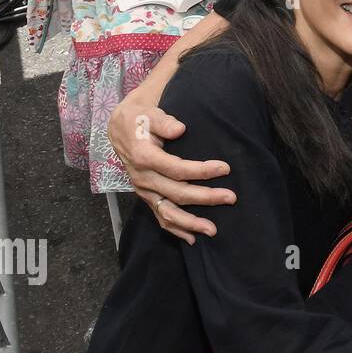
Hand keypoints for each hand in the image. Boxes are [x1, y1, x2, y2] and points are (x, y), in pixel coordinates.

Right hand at [107, 96, 234, 242]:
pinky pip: (160, 217)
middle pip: (177, 193)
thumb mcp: (149, 114)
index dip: (201, 170)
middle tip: (231, 198)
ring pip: (167, 212)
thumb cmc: (140, 119)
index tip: (225, 168)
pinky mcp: (147, 197)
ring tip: (213, 230)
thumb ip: (164, 121)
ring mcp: (144, 190)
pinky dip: (175, 230)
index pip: (177, 169)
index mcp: (144, 157)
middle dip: (205, 198)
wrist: (121, 129)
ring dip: (190, 223)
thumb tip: (180, 129)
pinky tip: (193, 238)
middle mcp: (143, 178)